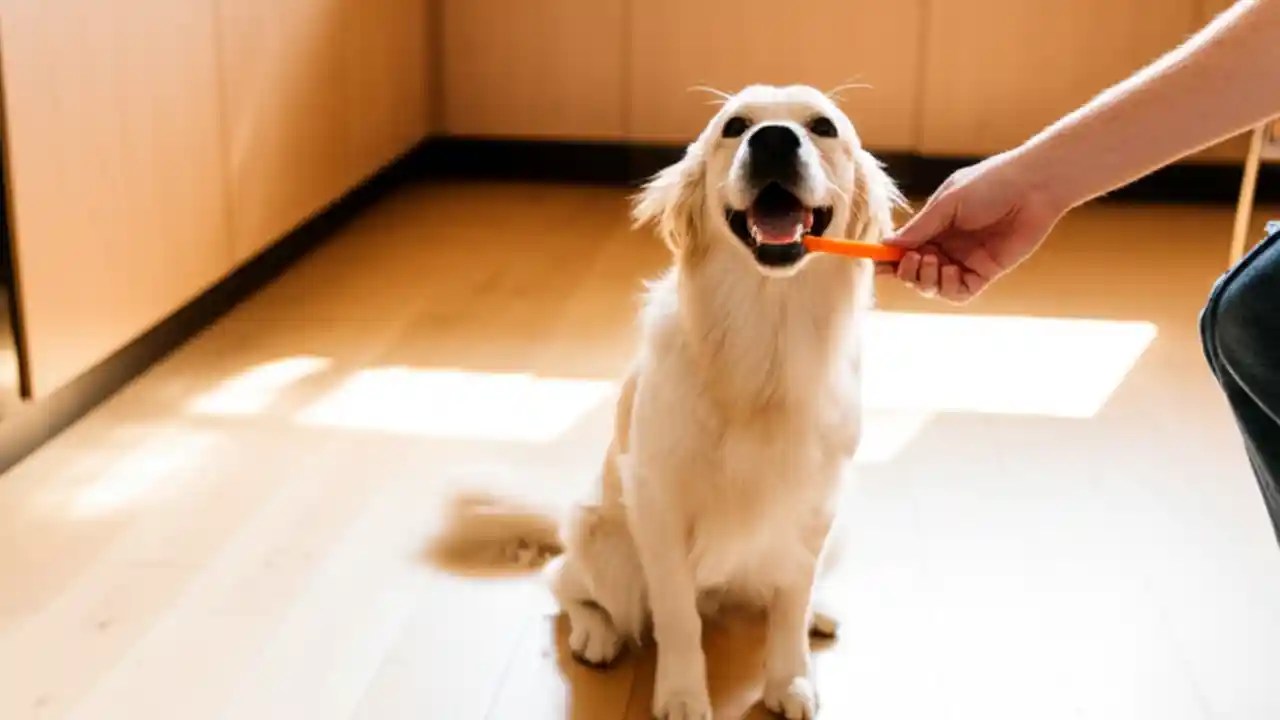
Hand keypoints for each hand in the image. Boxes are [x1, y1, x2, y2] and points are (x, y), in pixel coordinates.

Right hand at [881, 150, 1069, 302]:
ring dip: (926, 280)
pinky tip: (951, 270)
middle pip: (916, 273)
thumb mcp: (947, 202)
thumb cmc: (991, 183)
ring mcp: (966, 260)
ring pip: (934, 287)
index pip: (905, 248)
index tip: (875, 263)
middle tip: (914, 258)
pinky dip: (949, 288)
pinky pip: (959, 292)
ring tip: (935, 261)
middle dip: (907, 272)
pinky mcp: (986, 272)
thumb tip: (887, 244)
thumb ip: (920, 227)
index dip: (889, 259)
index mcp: (935, 225)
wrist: (1034, 186)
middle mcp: (948, 245)